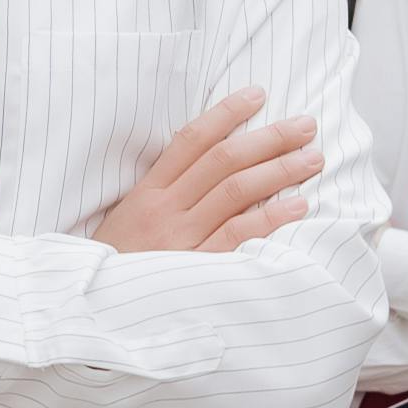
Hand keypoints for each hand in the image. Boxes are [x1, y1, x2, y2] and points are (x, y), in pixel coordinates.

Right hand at [88, 93, 321, 257]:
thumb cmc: (118, 268)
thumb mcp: (128, 221)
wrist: (96, 313)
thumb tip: (207, 163)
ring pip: (235, 191)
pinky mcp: (197, 269)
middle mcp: (165, 209)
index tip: (259, 94)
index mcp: (148, 192)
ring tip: (312, 159)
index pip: (191, 140)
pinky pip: (238, 236)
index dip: (227, 113)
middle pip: (223, 160)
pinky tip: (298, 205)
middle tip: (305, 126)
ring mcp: (181, 238)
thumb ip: (163, 193)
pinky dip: (270, 217)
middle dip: (269, 138)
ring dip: (279, 171)